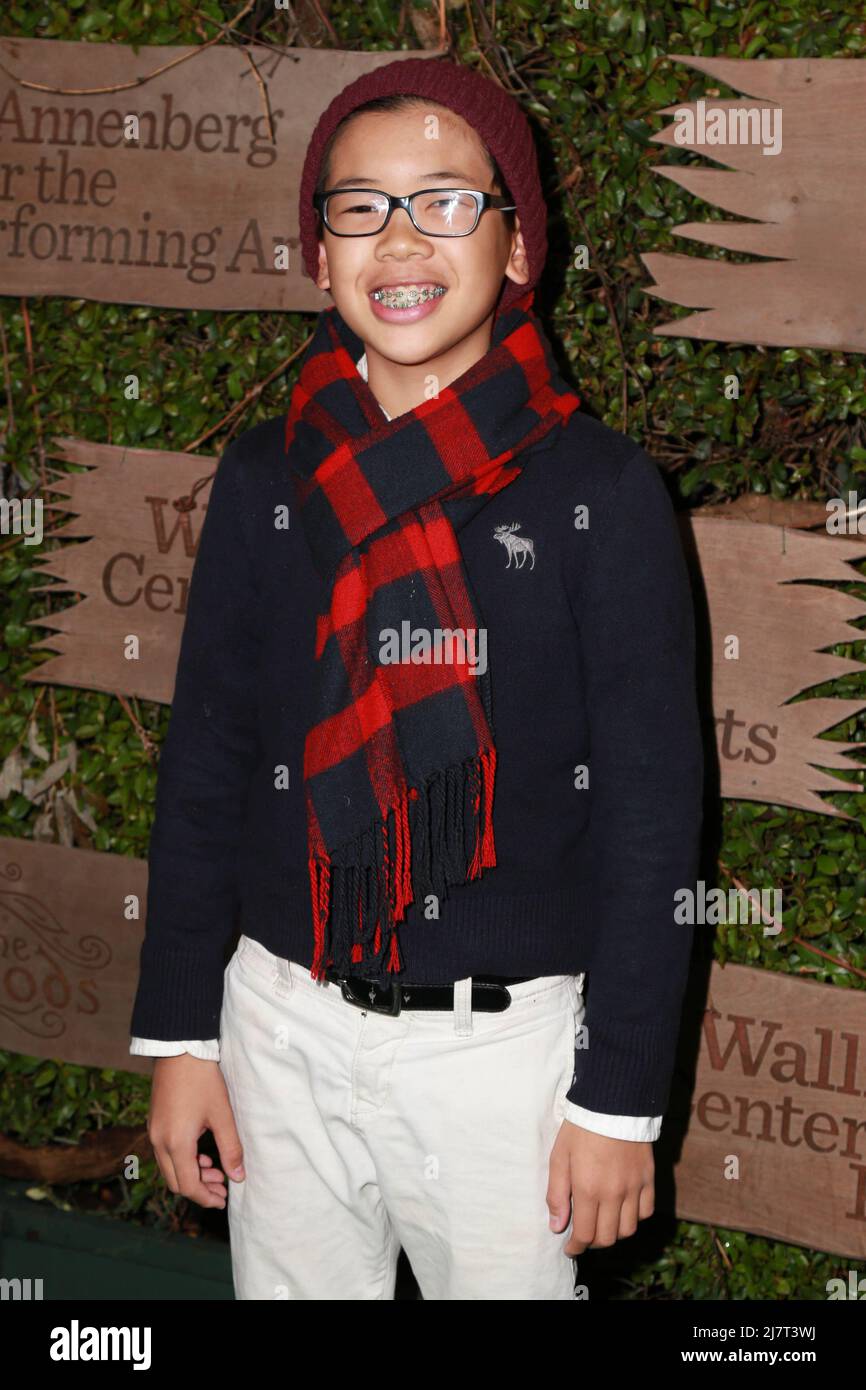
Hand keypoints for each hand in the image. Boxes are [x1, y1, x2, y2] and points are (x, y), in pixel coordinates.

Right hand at [148, 1054, 244, 1209]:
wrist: (180, 1048)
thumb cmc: (203, 1080)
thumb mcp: (222, 1115)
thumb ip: (231, 1149)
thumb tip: (238, 1177)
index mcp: (175, 1143)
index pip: (188, 1186)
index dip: (206, 1197)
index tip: (224, 1200)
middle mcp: (158, 1141)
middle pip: (175, 1181)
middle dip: (199, 1189)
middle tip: (223, 1187)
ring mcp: (153, 1132)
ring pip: (169, 1168)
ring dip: (191, 1174)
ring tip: (216, 1170)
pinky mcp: (154, 1122)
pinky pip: (165, 1153)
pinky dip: (182, 1160)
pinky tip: (201, 1154)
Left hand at [547, 1121, 653, 1254]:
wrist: (613, 1103)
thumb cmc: (581, 1129)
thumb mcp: (559, 1157)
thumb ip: (556, 1194)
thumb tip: (557, 1226)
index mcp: (588, 1190)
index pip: (585, 1235)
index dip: (576, 1247)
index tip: (570, 1248)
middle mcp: (613, 1194)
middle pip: (607, 1237)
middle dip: (593, 1243)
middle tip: (584, 1237)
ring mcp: (634, 1187)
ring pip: (628, 1229)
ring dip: (614, 1233)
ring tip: (602, 1225)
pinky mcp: (648, 1178)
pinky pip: (646, 1211)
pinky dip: (635, 1218)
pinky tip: (623, 1210)